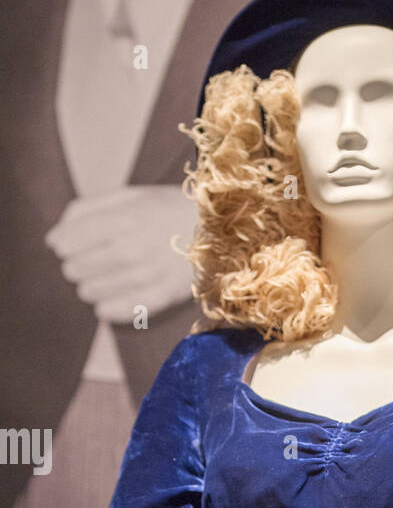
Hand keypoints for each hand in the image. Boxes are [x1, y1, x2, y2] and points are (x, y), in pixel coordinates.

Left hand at [45, 185, 196, 321]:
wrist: (220, 229)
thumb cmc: (170, 209)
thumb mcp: (130, 195)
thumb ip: (89, 209)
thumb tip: (55, 236)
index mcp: (123, 218)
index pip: (69, 241)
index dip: (61, 244)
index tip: (65, 245)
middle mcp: (132, 248)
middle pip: (76, 269)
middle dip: (75, 265)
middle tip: (87, 261)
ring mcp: (147, 276)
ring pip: (92, 292)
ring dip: (89, 286)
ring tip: (101, 278)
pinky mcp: (162, 297)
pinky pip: (118, 312)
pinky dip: (106, 309)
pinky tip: (107, 302)